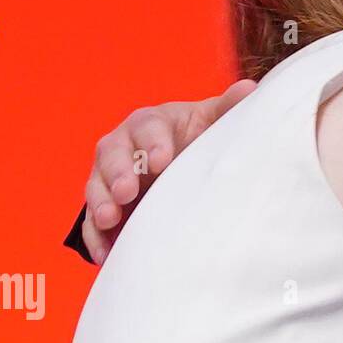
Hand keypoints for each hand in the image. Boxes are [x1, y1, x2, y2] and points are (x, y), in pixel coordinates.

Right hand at [82, 79, 256, 263]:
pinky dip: (96, 237)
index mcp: (150, 123)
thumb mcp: (212, 121)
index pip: (147, 128)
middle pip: (112, 154)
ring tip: (109, 219)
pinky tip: (106, 254)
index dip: (153, 143)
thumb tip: (251, 88)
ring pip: (96, 185)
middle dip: (118, 173)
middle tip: (126, 192)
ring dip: (100, 202)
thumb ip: (227, 108)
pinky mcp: (104, 205)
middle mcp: (123, 145)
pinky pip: (91, 222)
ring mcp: (107, 176)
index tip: (162, 161)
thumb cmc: (196, 136)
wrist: (180, 160)